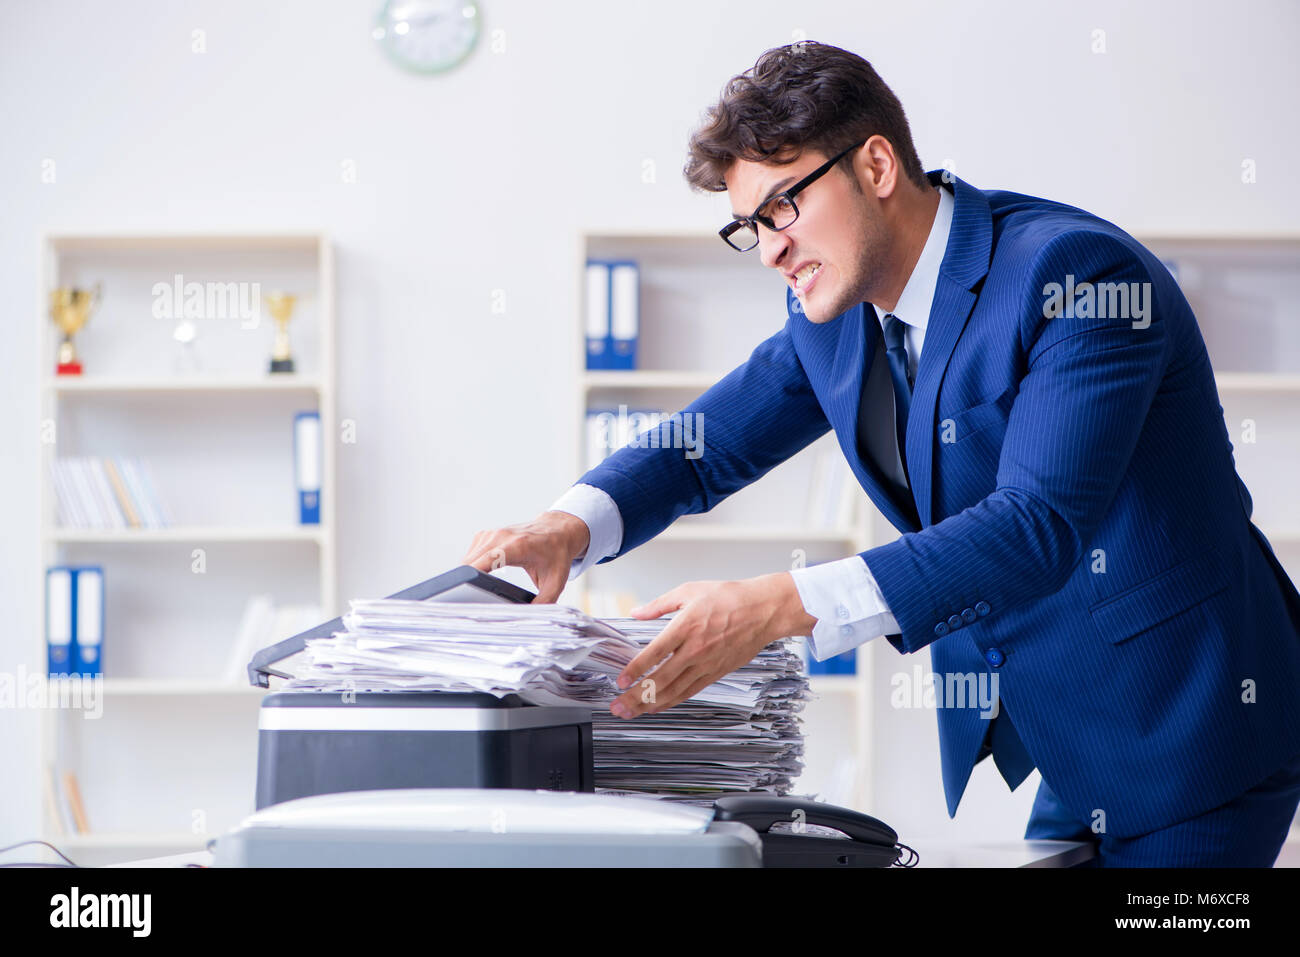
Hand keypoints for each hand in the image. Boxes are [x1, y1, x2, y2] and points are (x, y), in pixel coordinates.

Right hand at [460, 510, 590, 603]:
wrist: (558, 530)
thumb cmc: (557, 554)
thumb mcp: (556, 582)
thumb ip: (544, 602)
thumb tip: (530, 619)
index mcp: (518, 546)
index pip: (487, 559)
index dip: (473, 574)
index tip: (464, 590)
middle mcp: (501, 536)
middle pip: (471, 562)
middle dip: (467, 582)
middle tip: (471, 601)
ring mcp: (492, 534)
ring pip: (467, 559)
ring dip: (468, 575)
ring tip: (478, 590)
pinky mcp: (486, 535)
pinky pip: (471, 554)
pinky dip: (472, 566)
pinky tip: (482, 575)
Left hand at [609, 572, 816, 718]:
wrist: (763, 610)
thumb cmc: (729, 597)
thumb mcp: (689, 591)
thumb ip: (659, 604)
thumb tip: (636, 612)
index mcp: (685, 626)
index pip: (654, 653)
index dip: (635, 669)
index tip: (620, 681)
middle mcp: (695, 649)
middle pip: (660, 679)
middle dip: (636, 696)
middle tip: (618, 707)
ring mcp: (707, 664)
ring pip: (674, 690)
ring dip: (650, 704)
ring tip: (632, 712)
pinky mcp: (717, 672)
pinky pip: (691, 691)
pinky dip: (672, 701)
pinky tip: (658, 706)